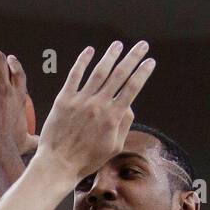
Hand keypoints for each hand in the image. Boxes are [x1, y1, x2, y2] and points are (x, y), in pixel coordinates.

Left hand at [35, 41, 154, 183]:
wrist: (58, 164)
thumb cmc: (87, 160)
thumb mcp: (113, 148)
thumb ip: (124, 125)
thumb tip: (129, 105)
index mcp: (113, 118)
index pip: (132, 89)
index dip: (143, 73)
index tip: (150, 61)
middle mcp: (99, 105)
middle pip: (119, 75)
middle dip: (133, 58)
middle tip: (142, 45)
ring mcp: (81, 100)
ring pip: (99, 71)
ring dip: (110, 56)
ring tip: (118, 45)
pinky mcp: (64, 99)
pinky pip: (75, 75)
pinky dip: (82, 61)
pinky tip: (90, 51)